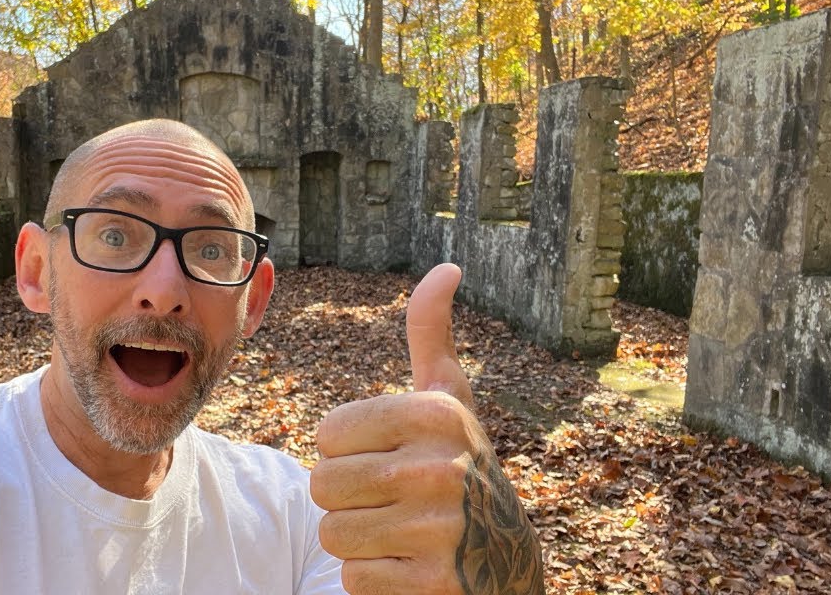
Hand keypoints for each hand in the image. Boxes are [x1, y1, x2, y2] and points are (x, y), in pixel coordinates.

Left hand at [311, 264, 543, 594]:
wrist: (507, 565)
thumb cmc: (459, 467)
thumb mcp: (449, 400)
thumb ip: (431, 333)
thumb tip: (446, 266)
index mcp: (435, 415)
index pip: (327, 434)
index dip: (348, 451)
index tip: (388, 457)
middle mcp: (441, 469)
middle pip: (322, 485)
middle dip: (347, 498)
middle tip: (391, 501)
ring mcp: (441, 531)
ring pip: (334, 535)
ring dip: (358, 540)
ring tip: (400, 532)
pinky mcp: (434, 585)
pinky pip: (353, 580)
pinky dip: (373, 579)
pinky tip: (410, 568)